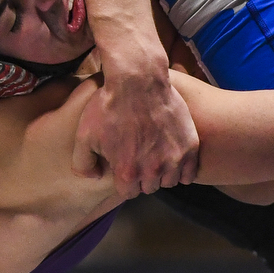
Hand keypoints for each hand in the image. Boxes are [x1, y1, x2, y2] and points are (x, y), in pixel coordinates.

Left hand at [72, 66, 198, 197]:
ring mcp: (174, 159)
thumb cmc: (108, 106)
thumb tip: (94, 176)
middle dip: (143, 176)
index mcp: (127, 172)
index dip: (125, 179)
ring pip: (169, 181)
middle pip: (149, 187)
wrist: (137, 80)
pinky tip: (173, 156)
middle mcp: (153, 171)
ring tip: (156, 156)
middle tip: (140, 157)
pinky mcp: (190, 147)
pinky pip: (189, 173)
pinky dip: (182, 168)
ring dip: (163, 173)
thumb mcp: (84, 135)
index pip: (128, 192)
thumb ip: (83, 163)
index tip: (125, 166)